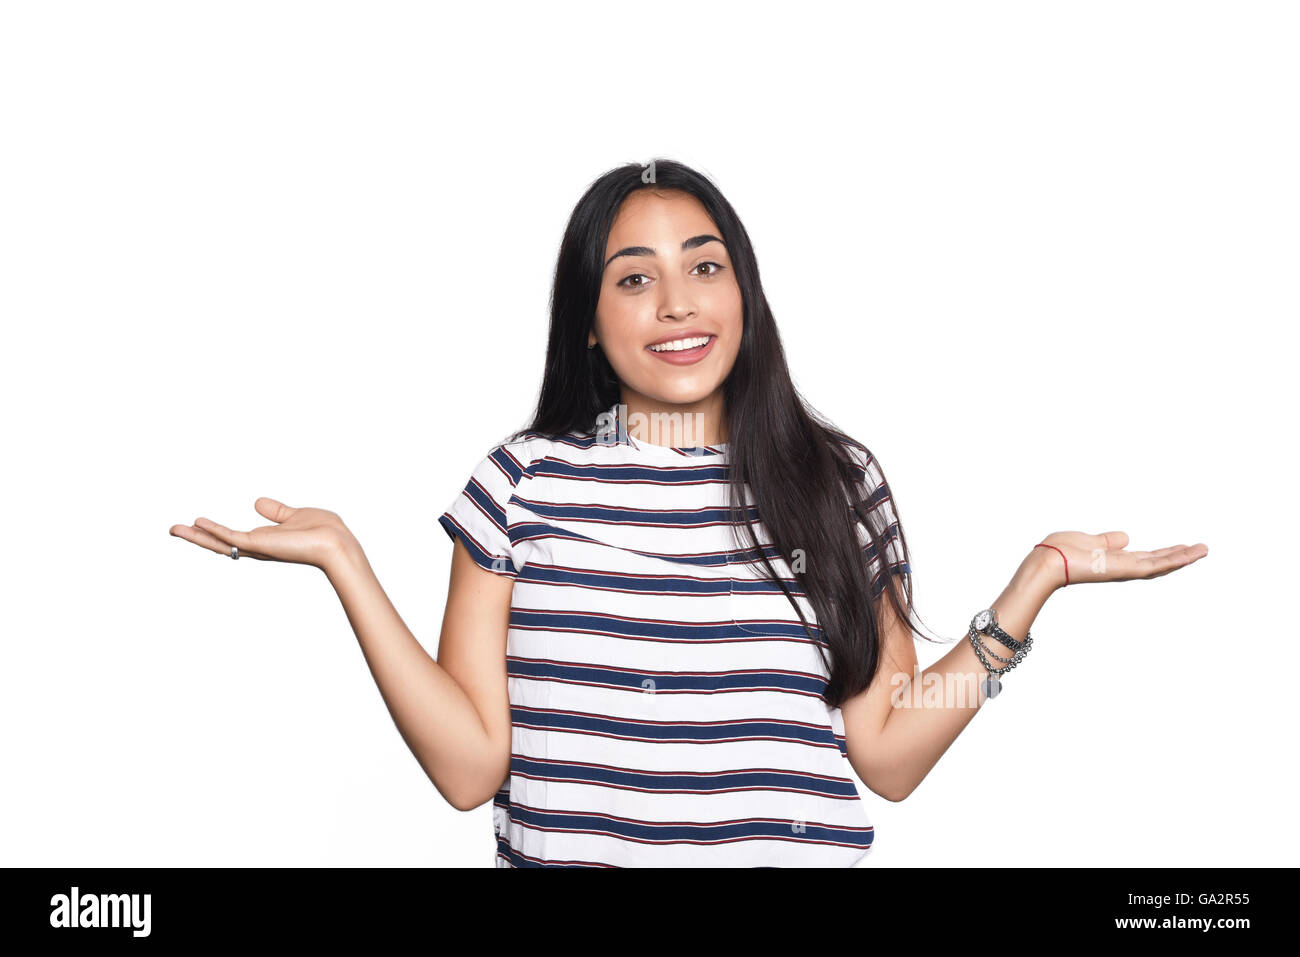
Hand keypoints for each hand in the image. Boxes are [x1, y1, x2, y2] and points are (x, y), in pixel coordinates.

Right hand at [169, 498, 353, 571]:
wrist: (337, 544)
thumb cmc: (324, 532)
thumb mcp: (295, 515)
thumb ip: (275, 511)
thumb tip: (257, 503)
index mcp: (265, 540)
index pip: (233, 537)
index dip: (213, 532)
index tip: (195, 524)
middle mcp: (258, 547)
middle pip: (220, 543)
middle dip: (197, 537)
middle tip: (173, 530)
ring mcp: (258, 547)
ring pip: (220, 543)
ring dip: (196, 536)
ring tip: (174, 530)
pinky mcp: (261, 545)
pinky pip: (232, 538)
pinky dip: (214, 531)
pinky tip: (198, 523)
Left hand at [1032, 531, 1207, 589]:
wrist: (1049, 561)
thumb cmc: (1061, 552)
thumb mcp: (1090, 540)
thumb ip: (1108, 540)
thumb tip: (1126, 538)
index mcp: (1114, 560)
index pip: (1144, 557)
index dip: (1163, 553)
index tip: (1180, 547)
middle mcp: (1123, 568)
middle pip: (1158, 563)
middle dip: (1179, 556)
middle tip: (1201, 550)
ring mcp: (1126, 570)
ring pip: (1162, 565)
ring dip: (1185, 558)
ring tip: (1204, 550)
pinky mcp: (1127, 570)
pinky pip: (1157, 565)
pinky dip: (1176, 559)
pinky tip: (1191, 553)